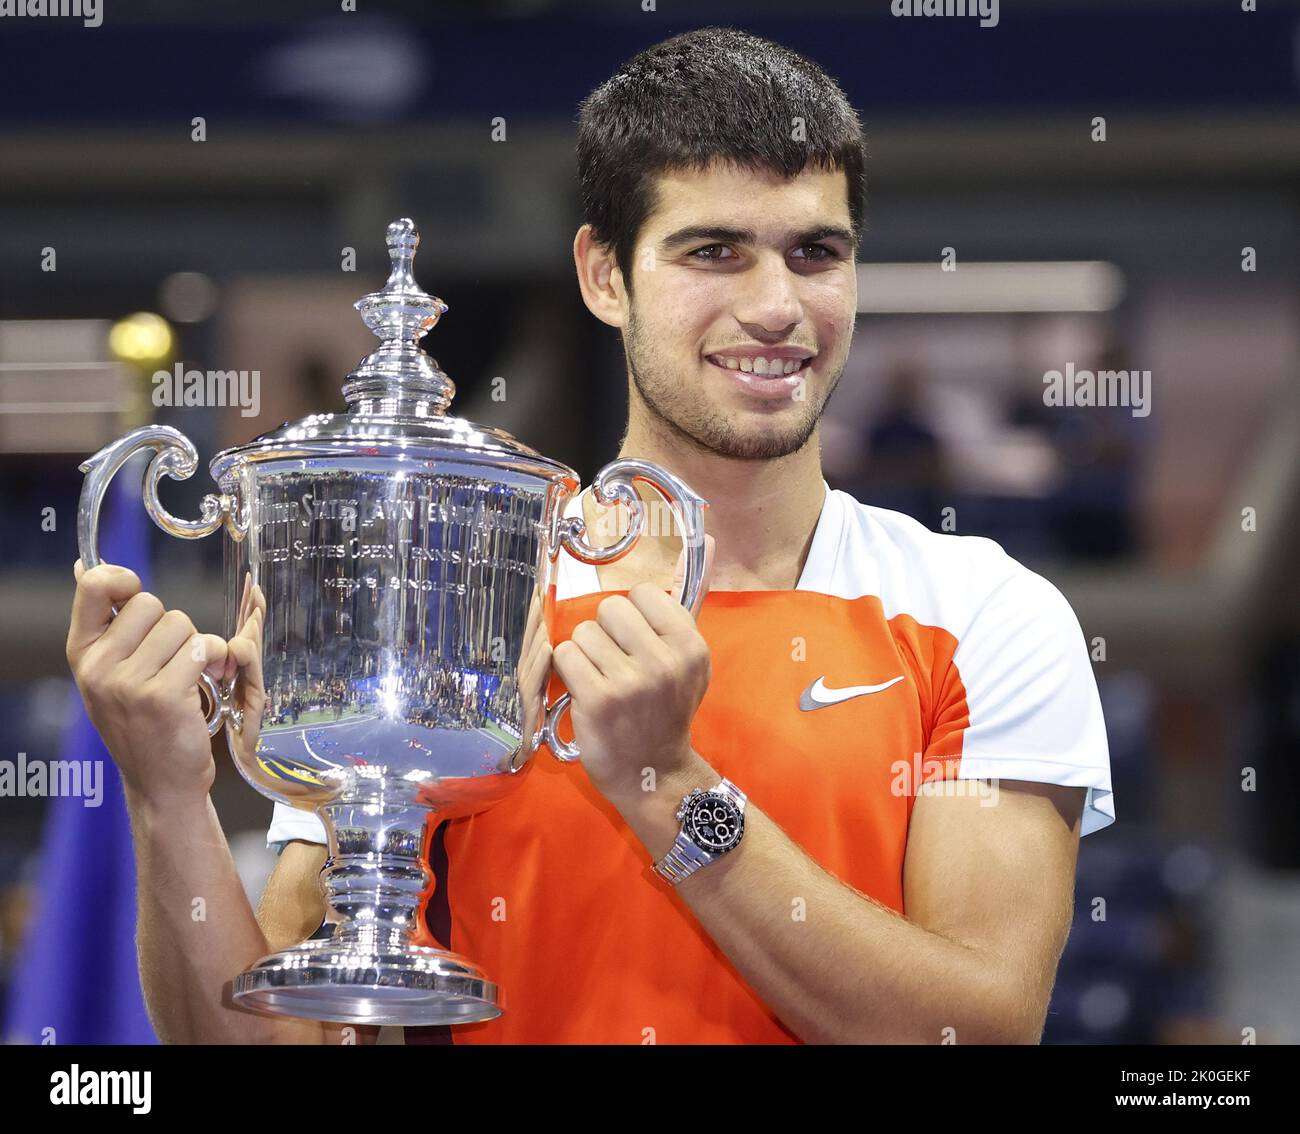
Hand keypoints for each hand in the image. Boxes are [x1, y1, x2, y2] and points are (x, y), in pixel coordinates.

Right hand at [66, 560, 256, 807]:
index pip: (94, 586)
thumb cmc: (142, 722)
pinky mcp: (163, 697)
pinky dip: (215, 662)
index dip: (123, 579)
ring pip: (183, 626)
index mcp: (82, 653)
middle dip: (174, 626)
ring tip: (190, 677)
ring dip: (199, 647)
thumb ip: (105, 624)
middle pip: (152, 604)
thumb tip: (84, 566)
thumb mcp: (110, 672)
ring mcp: (128, 683)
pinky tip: (206, 686)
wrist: (161, 781)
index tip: (136, 595)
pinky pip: (204, 649)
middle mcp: (98, 667)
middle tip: (172, 661)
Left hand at [551, 534, 715, 800]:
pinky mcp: (597, 699)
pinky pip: (566, 655)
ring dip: (584, 655)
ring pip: (583, 633)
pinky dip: (568, 672)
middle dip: (605, 634)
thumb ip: (691, 600)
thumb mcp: (690, 659)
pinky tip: (585, 691)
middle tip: (616, 664)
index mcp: (690, 646)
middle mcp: (664, 661)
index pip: (643, 595)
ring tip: (602, 680)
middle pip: (609, 609)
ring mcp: (630, 681)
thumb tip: (709, 537)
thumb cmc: (668, 710)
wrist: (654, 773)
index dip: (634, 618)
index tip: (638, 644)